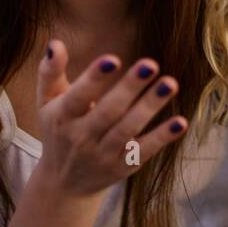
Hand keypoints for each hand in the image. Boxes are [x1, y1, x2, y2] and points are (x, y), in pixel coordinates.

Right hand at [35, 39, 188, 198]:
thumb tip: (55, 43)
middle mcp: (81, 138)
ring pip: (128, 129)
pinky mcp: (123, 167)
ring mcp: (103, 154)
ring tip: (170, 83)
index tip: (114, 59)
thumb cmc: (58, 131)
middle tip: (151, 64)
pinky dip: (162, 137)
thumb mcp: (47, 103)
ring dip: (150, 106)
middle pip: (108, 111)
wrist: (63, 184)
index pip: (78, 97)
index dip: (94, 78)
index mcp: (62, 117)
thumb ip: (50, 72)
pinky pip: (144, 151)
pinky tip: (180, 121)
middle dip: (130, 88)